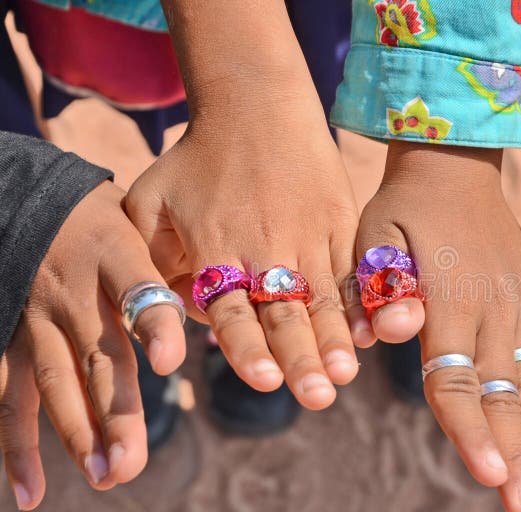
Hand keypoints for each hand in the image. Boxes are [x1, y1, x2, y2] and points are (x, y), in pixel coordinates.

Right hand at [0, 182, 185, 509]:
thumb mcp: (148, 227)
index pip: (138, 289)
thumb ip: (184, 271)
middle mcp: (75, 290)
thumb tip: (235, 317)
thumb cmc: (111, 225)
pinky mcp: (12, 342)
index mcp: (116, 255)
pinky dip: (21, 447)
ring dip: (79, 433)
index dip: (154, 324)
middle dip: (114, 409)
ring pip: (55, 380)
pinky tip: (33, 490)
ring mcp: (39, 319)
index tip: (171, 360)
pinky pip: (12, 398)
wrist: (33, 210)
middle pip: (97, 352)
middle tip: (132, 461)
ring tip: (106, 476)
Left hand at [125, 115, 361, 409]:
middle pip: (282, 312)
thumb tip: (160, 315)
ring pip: (320, 297)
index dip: (248, 347)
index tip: (266, 382)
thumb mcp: (150, 199)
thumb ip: (149, 259)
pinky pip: (350, 268)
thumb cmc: (197, 158)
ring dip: (333, 339)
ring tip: (345, 375)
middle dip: (300, 358)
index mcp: (217, 246)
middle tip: (317, 397)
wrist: (255, 104)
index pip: (232, 309)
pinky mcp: (337, 221)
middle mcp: (263, 247)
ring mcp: (306, 234)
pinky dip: (360, 302)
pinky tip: (370, 333)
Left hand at [354, 141, 520, 511]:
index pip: (455, 377)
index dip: (470, 428)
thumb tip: (390, 332)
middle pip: (499, 392)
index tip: (490, 474)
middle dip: (512, 450)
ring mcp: (517, 307)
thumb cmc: (403, 207)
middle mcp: (491, 310)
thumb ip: (380, 284)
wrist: (454, 167)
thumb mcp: (376, 234)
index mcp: (451, 299)